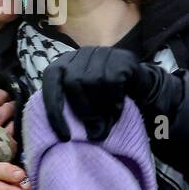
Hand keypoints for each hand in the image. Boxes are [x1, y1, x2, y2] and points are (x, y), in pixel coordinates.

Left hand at [42, 47, 170, 141]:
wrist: (138, 81)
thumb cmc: (106, 95)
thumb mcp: (89, 105)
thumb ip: (82, 114)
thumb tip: (84, 137)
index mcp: (65, 64)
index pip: (50, 83)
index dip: (55, 110)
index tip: (65, 136)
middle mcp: (81, 54)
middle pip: (73, 82)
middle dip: (84, 109)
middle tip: (96, 126)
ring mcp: (101, 52)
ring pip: (93, 81)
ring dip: (102, 105)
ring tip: (110, 114)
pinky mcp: (119, 57)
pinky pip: (112, 81)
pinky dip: (115, 98)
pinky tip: (119, 104)